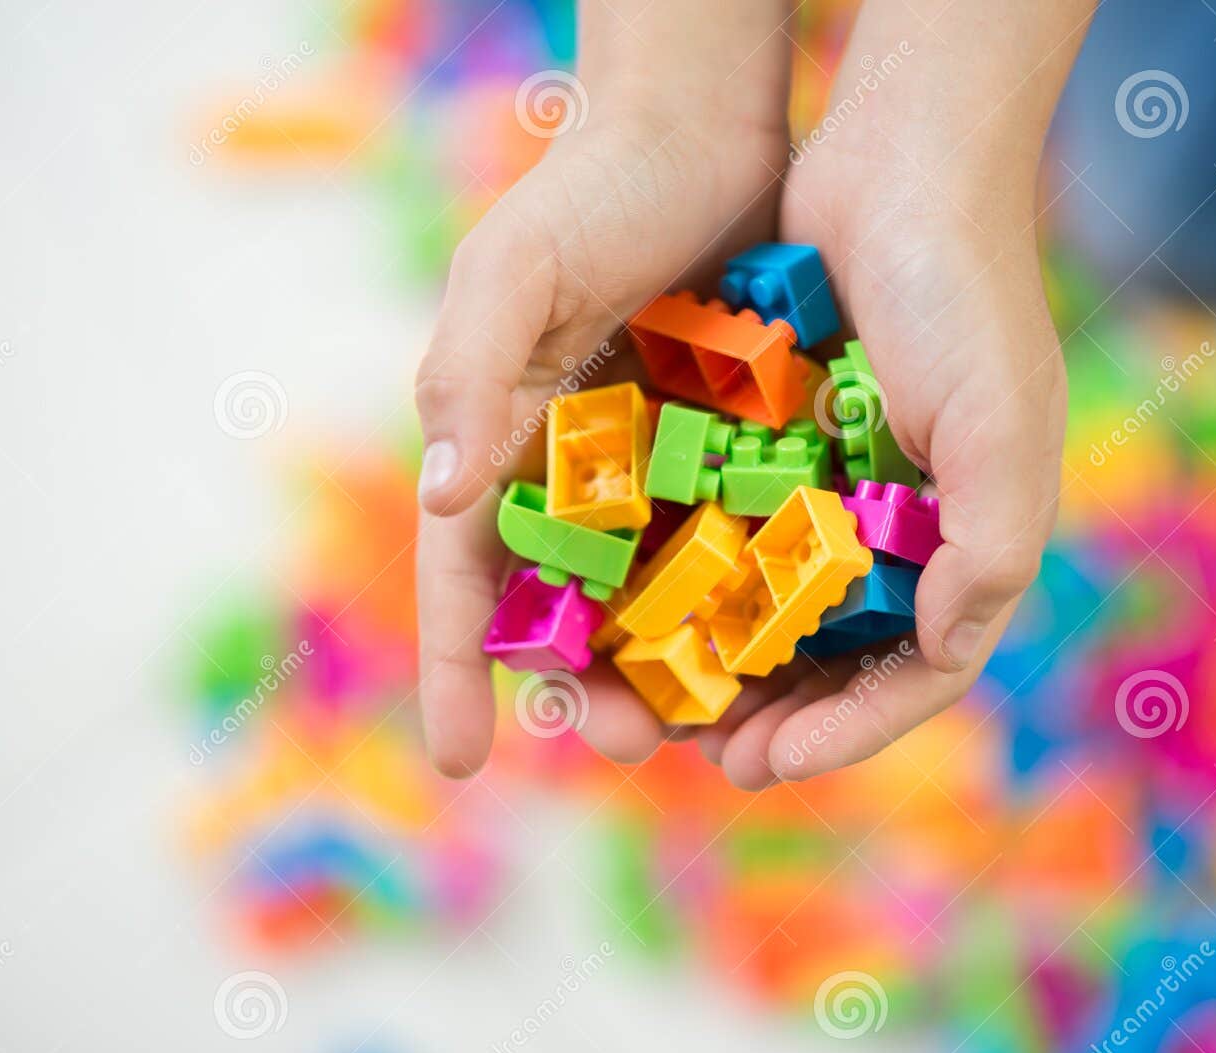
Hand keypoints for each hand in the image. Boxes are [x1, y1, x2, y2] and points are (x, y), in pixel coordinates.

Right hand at [414, 2, 790, 774]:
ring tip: (710, 724)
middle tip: (630, 745)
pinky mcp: (720, 449)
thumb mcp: (512, 274)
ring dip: (671, 664)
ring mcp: (647, 467)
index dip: (457, 667)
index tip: (460, 761)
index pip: (463, 575)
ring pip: (649, 594)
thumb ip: (470, 379)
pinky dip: (738, 596)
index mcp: (497, 443)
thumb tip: (441, 498)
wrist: (702, 129)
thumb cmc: (588, 194)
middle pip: (563, 609)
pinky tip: (774, 645)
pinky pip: (725, 540)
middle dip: (587, 686)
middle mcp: (567, 472)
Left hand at [693, 1, 1089, 788]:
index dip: (846, 732)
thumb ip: (989, 552)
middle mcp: (900, 530)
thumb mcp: (1003, 430)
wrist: (900, 165)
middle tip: (701, 753)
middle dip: (772, 715)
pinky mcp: (774, 445)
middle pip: (835, 661)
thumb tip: (942, 657)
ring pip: (772, 609)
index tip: (768, 763)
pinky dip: (692, 574)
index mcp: (965, 545)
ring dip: (721, 661)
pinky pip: (730, 530)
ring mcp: (835, 490)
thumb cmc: (963, 297)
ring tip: (658, 701)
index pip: (913, 677)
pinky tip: (636, 604)